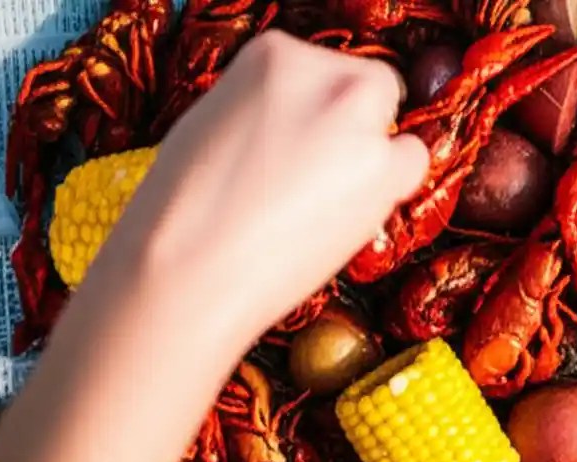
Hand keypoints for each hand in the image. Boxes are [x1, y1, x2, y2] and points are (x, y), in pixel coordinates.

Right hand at [0, 32, 430, 461]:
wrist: (174, 288)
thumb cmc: (165, 235)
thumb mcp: (201, 159)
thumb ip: (249, 134)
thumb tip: (275, 145)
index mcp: (262, 59)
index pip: (316, 70)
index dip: (311, 127)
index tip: (293, 165)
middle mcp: (317, 70)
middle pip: (366, 90)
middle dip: (347, 139)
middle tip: (306, 197)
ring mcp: (356, 116)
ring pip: (392, 133)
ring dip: (368, 173)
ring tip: (311, 224)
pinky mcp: (382, 169)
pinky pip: (411, 173)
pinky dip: (383, 204)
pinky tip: (332, 237)